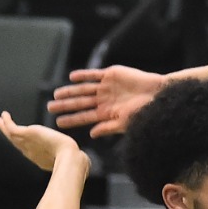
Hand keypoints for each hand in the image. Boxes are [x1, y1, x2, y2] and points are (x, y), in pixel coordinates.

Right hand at [0, 110, 80, 170]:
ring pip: (11, 134)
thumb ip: (75, 159)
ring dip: (4, 126)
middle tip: (1, 126)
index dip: (21, 143)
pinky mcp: (27, 134)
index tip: (18, 139)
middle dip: (8, 134)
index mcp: (40, 157)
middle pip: (16, 141)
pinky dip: (6, 122)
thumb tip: (86, 163)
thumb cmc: (74, 163)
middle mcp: (31, 152)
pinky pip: (12, 128)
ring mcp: (27, 144)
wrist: (69, 159)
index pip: (27, 149)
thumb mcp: (71, 160)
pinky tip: (3, 115)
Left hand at [50, 65, 169, 136]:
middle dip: (65, 105)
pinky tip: (73, 77)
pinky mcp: (111, 74)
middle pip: (80, 102)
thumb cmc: (144, 112)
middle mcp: (103, 100)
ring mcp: (106, 87)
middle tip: (50, 107)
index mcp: (106, 113)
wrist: (157, 94)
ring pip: (84, 89)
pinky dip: (83, 75)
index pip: (84, 116)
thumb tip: (91, 134)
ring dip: (70, 91)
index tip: (58, 122)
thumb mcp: (125, 123)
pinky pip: (94, 75)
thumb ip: (107, 128)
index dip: (71, 119)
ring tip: (56, 94)